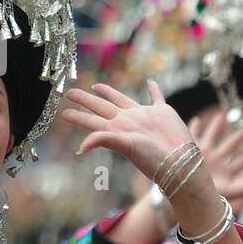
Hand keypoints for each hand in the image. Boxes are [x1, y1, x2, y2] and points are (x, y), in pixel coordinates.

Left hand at [61, 81, 195, 184]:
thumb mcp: (125, 146)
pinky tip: (151, 82)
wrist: (179, 161)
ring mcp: (144, 115)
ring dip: (110, 93)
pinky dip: (155, 90)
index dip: (78, 115)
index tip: (63, 111)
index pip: (92, 119)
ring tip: (97, 86)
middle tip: (70, 92)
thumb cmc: (152, 157)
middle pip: (102, 106)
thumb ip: (103, 140)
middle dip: (86, 100)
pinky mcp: (162, 112)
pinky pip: (157, 97)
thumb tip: (80, 148)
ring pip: (122, 99)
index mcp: (117, 128)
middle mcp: (127, 120)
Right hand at [192, 112, 242, 203]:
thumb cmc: (206, 198)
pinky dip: (193, 127)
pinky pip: (192, 136)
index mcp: (226, 172)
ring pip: (212, 137)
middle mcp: (215, 162)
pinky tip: (196, 119)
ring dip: (216, 127)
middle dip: (238, 137)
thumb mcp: (231, 191)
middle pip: (230, 146)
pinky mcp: (188, 152)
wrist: (182, 195)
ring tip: (221, 116)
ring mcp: (201, 156)